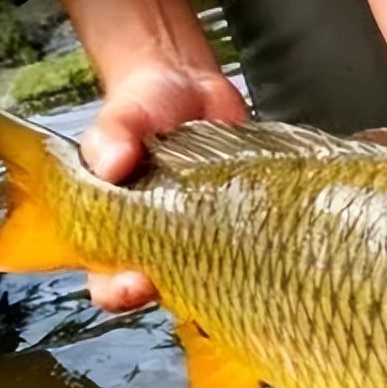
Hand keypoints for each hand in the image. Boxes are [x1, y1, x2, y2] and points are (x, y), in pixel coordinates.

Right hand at [79, 66, 248, 311]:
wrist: (190, 89)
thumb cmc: (144, 108)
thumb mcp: (123, 115)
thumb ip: (112, 135)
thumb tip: (111, 163)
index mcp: (117, 234)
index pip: (107, 282)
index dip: (117, 292)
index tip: (134, 282)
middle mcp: (159, 249)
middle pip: (164, 294)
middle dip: (177, 298)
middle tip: (191, 287)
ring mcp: (204, 244)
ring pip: (213, 288)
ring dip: (227, 291)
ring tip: (241, 278)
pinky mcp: (243, 232)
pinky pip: (253, 262)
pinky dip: (266, 266)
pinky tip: (279, 254)